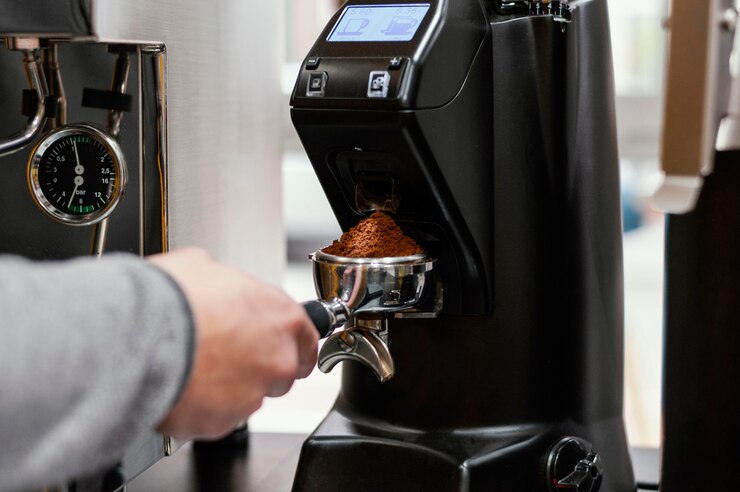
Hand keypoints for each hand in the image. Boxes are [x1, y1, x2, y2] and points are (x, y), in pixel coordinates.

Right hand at [148, 248, 317, 438]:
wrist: (135, 337)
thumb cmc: (170, 299)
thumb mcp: (204, 267)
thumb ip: (227, 285)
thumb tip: (217, 285)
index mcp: (282, 318)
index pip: (307, 338)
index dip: (291, 343)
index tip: (284, 347)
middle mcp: (276, 361)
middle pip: (281, 372)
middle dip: (258, 366)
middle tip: (224, 354)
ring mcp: (251, 396)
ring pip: (248, 398)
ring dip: (229, 388)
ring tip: (195, 367)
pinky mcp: (222, 424)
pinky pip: (218, 418)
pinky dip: (203, 408)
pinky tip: (182, 385)